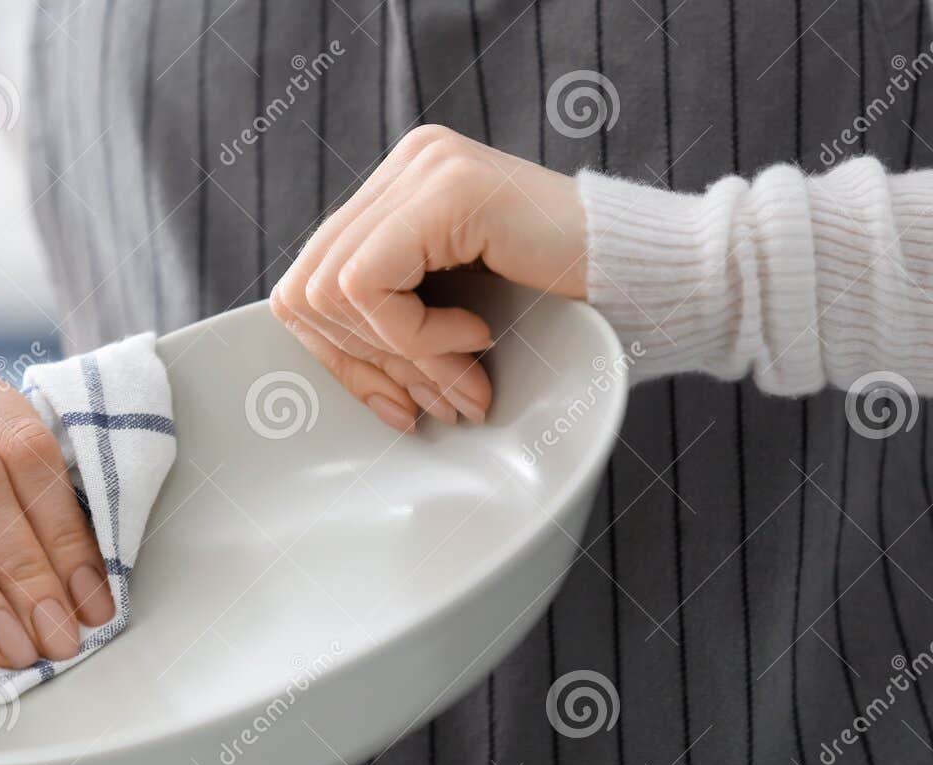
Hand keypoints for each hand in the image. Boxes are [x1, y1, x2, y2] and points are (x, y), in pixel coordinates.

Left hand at [270, 125, 586, 431]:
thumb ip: (389, 324)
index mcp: (395, 193)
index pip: (305, 285)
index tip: (397, 401)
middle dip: (366, 367)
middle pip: (306, 291)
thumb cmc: (561, 307)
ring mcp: (423, 169)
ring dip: (403, 358)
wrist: (655, 280)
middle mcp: (403, 168)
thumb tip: (339, 373)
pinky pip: (370, 287)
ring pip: (331, 293)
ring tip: (467, 374)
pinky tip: (478, 336)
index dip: (338, 359)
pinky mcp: (446, 189)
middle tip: (438, 400)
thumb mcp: (450, 317)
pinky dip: (418, 336)